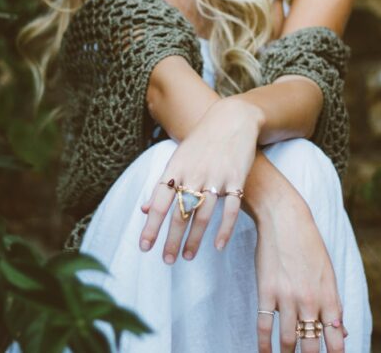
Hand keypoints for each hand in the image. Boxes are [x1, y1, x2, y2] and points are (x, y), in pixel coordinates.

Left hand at [139, 97, 262, 262]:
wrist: (231, 120)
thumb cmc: (200, 143)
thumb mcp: (177, 160)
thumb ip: (162, 186)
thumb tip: (144, 210)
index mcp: (175, 170)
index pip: (159, 203)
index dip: (151, 226)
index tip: (144, 248)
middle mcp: (193, 174)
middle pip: (179, 213)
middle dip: (171, 240)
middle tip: (166, 261)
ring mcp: (215, 177)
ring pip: (203, 215)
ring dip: (194, 239)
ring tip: (188, 257)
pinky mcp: (236, 179)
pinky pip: (230, 209)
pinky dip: (224, 229)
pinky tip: (218, 246)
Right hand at [253, 175, 347, 352]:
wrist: (284, 219)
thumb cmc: (308, 244)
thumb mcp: (328, 272)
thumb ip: (334, 303)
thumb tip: (342, 331)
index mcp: (329, 295)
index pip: (335, 337)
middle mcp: (310, 300)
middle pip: (311, 343)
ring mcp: (288, 296)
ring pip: (289, 339)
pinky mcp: (267, 291)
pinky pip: (265, 325)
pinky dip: (264, 343)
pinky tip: (265, 352)